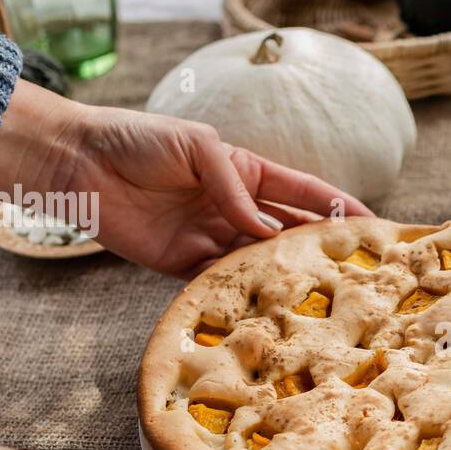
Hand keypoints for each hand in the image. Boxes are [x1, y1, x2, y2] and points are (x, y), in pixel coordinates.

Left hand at [0, 81, 372, 277]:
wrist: (76, 163)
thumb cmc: (136, 139)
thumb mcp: (197, 146)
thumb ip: (235, 186)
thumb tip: (267, 231)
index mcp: (245, 171)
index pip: (303, 192)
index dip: (338, 207)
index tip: (374, 225)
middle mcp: (234, 207)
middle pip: (289, 233)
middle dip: (322, 250)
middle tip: (358, 274)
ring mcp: (210, 238)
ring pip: (260, 263)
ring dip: (287, 278)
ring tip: (322, 299)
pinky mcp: (181, 265)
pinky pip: (220, 284)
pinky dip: (243, 296)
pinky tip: (268, 310)